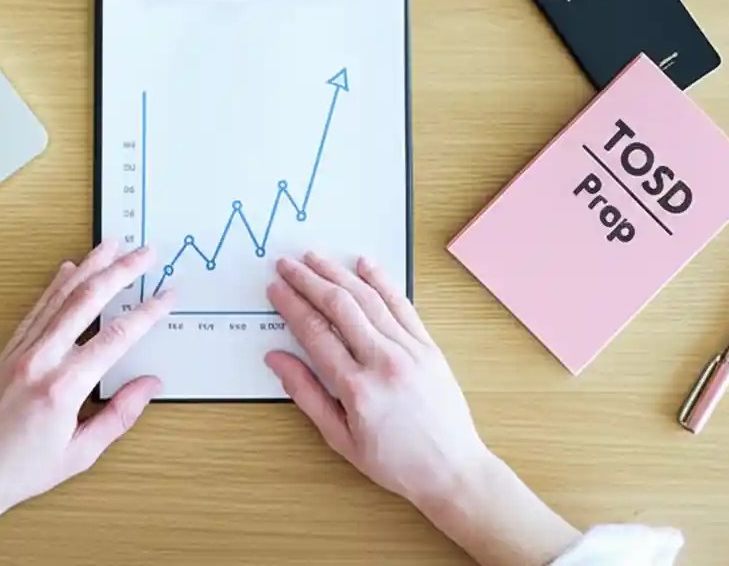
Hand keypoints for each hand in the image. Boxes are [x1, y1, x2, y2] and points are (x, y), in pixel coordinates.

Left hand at [0, 242, 172, 565]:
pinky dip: (56, 285)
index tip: (167, 295)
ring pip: (60, 297)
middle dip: (120, 272)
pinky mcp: (8, 351)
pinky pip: (37, 309)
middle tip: (145, 253)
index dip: (147, 312)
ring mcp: (21, 351)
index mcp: (63, 388)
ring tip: (113, 246)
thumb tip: (150, 384)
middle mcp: (40, 360)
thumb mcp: (82, 453)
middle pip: (87, 301)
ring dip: (90, 267)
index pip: (116, 337)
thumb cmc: (23, 470)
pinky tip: (70, 268)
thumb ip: (120, 415)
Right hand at [265, 253, 578, 565]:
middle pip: (339, 306)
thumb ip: (306, 394)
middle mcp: (384, 361)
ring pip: (369, 299)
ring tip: (316, 258)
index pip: (315, 333)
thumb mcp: (340, 438)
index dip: (291, 305)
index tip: (276, 290)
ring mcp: (410, 350)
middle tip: (287, 265)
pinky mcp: (429, 346)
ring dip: (338, 273)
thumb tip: (276, 360)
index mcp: (357, 388)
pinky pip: (402, 304)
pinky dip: (382, 281)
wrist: (452, 469)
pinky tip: (364, 265)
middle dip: (308, 280)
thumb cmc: (395, 462)